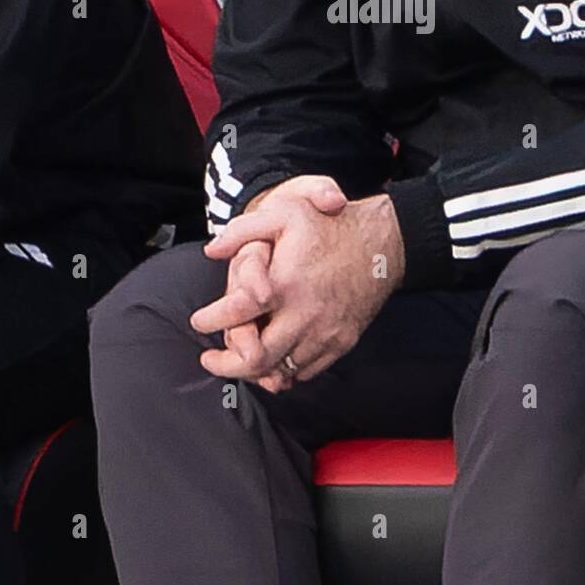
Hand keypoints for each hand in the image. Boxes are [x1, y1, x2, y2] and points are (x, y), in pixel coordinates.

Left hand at [192, 192, 404, 383]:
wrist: (386, 243)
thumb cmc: (332, 225)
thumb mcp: (285, 212)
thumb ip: (243, 230)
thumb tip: (211, 251)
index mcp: (285, 283)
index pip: (236, 313)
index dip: (210, 320)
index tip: (198, 320)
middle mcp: (304, 314)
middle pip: (256, 357)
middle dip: (225, 364)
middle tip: (210, 359)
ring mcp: (325, 332)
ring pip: (281, 369)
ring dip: (255, 370)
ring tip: (238, 362)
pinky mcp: (342, 342)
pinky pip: (307, 370)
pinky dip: (286, 371)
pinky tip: (273, 362)